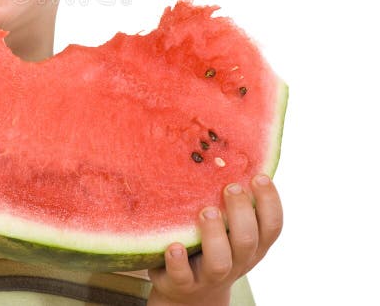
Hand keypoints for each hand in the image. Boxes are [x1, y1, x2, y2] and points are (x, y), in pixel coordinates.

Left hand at [147, 176, 282, 305]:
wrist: (189, 292)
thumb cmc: (211, 246)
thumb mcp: (227, 228)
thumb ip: (232, 202)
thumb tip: (231, 152)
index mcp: (252, 246)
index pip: (272, 227)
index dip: (270, 203)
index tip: (260, 176)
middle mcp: (236, 262)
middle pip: (248, 241)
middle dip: (241, 213)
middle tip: (230, 187)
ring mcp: (209, 276)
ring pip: (220, 262)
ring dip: (214, 235)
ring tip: (205, 211)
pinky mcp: (182, 284)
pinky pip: (182, 276)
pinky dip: (178, 261)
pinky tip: (173, 244)